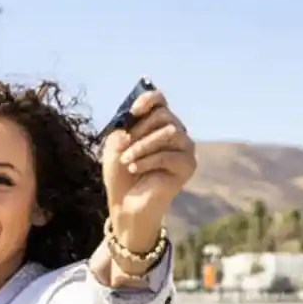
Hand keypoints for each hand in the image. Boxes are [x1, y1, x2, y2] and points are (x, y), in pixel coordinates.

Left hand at [101, 84, 196, 251]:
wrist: (126, 204)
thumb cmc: (121, 174)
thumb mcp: (114, 147)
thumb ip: (122, 128)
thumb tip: (130, 122)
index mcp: (156, 123)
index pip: (159, 100)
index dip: (148, 100)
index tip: (133, 112)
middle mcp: (175, 132)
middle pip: (164, 115)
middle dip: (140, 130)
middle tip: (125, 146)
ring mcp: (184, 149)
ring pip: (169, 133)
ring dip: (142, 146)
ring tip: (127, 161)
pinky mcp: (188, 166)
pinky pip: (169, 155)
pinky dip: (148, 161)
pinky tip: (135, 169)